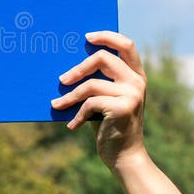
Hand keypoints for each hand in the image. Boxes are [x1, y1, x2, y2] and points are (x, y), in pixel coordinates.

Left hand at [50, 31, 146, 169]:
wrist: (125, 157)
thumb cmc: (110, 126)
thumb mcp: (107, 100)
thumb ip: (100, 81)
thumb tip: (68, 67)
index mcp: (136, 75)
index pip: (126, 44)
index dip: (106, 36)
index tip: (86, 37)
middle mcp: (137, 82)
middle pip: (103, 58)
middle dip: (78, 68)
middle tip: (61, 79)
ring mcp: (132, 94)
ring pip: (91, 84)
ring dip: (69, 96)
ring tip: (56, 105)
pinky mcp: (123, 108)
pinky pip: (90, 103)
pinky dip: (77, 115)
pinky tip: (72, 125)